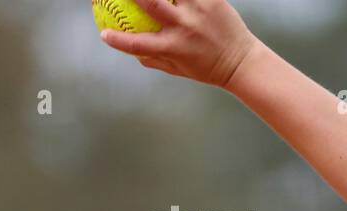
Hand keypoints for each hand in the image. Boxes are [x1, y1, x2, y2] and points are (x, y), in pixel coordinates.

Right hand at [98, 0, 259, 88]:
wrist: (242, 62)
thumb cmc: (206, 67)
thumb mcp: (179, 69)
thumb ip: (154, 59)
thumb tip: (131, 51)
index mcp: (173, 47)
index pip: (138, 44)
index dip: (118, 40)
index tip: (103, 34)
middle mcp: (184, 28)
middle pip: (150, 3)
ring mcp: (199, 11)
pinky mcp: (213, 0)